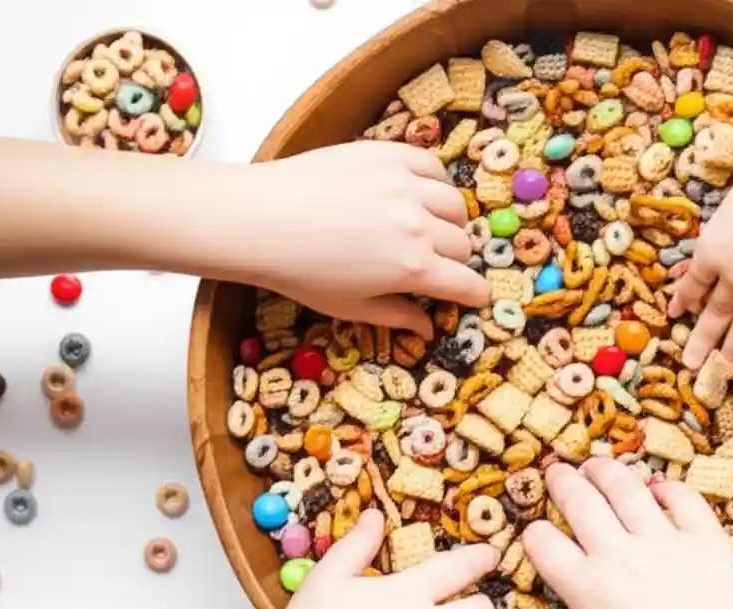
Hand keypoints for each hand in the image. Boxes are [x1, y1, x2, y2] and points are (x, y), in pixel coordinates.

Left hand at [235, 142, 489, 337]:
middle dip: (454, 258)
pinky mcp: (388, 155)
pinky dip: (432, 181)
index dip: (474, 294)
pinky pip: (431, 166)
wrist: (257, 219)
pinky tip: (416, 191)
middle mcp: (418, 226)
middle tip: (432, 261)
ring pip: (454, 203)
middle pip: (462, 243)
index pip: (467, 283)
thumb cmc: (299, 272)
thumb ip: (396, 316)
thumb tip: (428, 330)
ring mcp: (405, 186)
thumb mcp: (349, 306)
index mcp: (412, 269)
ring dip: (447, 219)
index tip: (473, 295)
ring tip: (427, 224)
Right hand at [521, 459, 732, 608]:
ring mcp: (664, 540)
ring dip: (606, 471)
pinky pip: (682, 498)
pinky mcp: (703, 535)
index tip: (537, 533)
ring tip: (596, 464)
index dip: (534, 534)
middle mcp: (620, 555)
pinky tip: (658, 487)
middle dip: (562, 481)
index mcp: (589, 589)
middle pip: (580, 501)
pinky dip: (667, 487)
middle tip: (556, 472)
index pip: (544, 544)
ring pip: (626, 488)